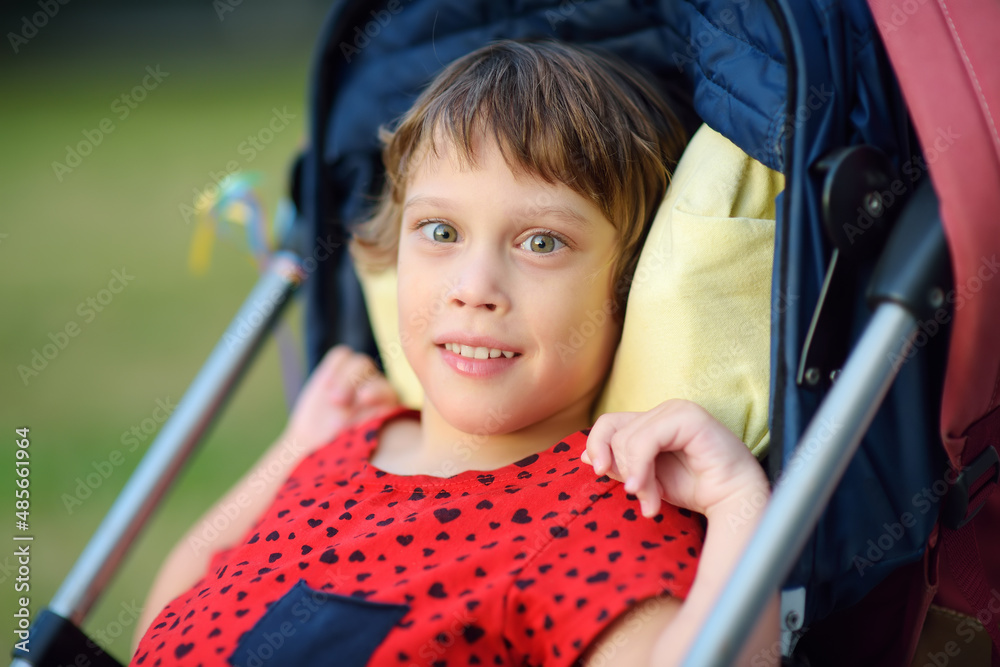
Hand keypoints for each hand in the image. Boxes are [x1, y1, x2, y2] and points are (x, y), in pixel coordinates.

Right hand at [283, 345, 399, 454]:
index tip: (362, 400)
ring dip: (345, 379)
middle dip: (355, 387)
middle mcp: (377, 390)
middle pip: (374, 376)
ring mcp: (359, 379)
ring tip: (332, 399)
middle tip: (338, 402)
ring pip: (360, 363)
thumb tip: (367, 435)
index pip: (388, 391)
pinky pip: (341, 356)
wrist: (314, 445)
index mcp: (388, 410)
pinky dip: (335, 368)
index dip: (376, 392)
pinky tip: (325, 386)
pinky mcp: (338, 370)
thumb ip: (362, 434)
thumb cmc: (338, 452)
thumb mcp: (352, 448)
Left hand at [582, 400, 768, 519]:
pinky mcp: (687, 417)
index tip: (598, 473)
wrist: (732, 500)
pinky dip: (640, 470)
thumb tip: (586, 456)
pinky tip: (651, 493)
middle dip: (621, 471)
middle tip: (639, 498)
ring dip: (635, 478)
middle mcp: (663, 410)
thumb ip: (620, 464)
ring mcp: (676, 410)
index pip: (609, 424)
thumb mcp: (646, 478)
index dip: (596, 447)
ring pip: (627, 440)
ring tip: (652, 502)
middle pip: (612, 430)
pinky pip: (645, 441)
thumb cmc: (694, 488)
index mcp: (652, 420)